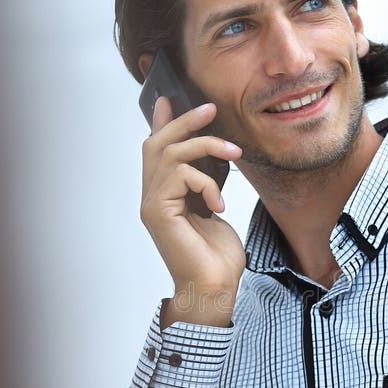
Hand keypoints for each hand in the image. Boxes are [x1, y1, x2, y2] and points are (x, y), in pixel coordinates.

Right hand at [140, 97, 245, 325]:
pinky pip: (180, 175)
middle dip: (184, 121)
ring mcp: (153, 204)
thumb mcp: (214, 210)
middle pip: (157, 144)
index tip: (171, 98)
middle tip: (209, 109)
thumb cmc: (216, 257)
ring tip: (234, 152)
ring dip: (205, 145)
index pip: (156, 151)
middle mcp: (153, 197)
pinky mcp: (160, 212)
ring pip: (169, 153)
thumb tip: (212, 163)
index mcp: (164, 196)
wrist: (213, 289)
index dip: (163, 122)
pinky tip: (220, 204)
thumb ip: (205, 186)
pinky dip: (206, 181)